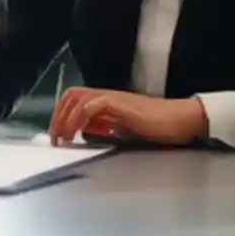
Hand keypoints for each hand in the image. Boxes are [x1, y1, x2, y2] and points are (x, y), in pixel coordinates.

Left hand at [48, 87, 207, 146]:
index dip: (62, 115)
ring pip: (77, 99)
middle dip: (58, 116)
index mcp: (106, 102)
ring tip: (62, 138)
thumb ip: (105, 127)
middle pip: (71, 96)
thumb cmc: (157, 127)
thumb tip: (86, 133)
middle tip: (55, 138)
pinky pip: (91, 105)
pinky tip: (76, 132)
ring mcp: (112, 98)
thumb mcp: (123, 129)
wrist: (179, 120)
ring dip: (65, 118)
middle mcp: (106, 96)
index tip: (58, 136)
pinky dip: (79, 118)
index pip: (75, 100)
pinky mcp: (119, 103)